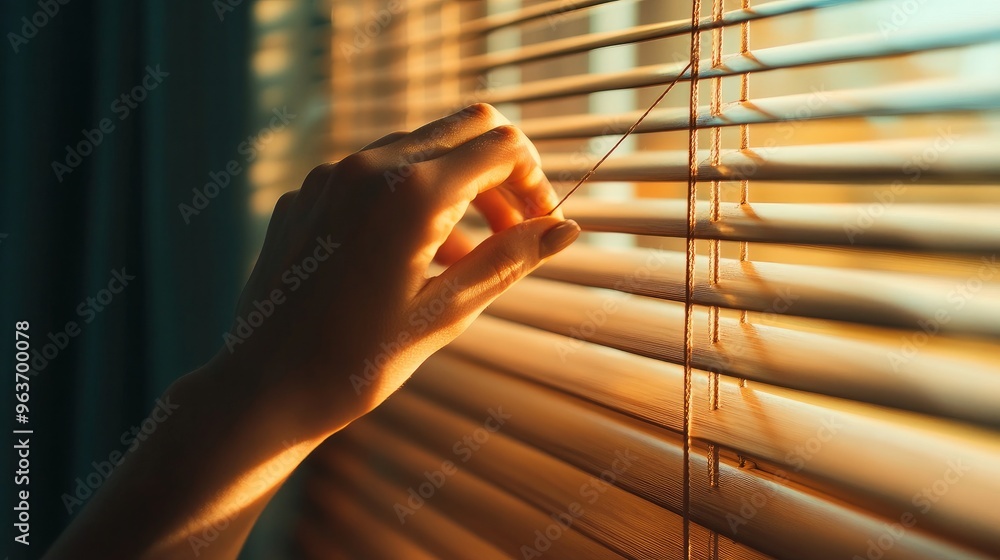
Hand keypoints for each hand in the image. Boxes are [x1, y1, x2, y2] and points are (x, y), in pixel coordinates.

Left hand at [211, 103, 579, 437]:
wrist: (264, 389)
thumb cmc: (356, 363)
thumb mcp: (446, 313)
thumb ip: (508, 260)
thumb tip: (565, 229)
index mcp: (411, 194)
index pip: (502, 146)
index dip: (535, 180)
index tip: (539, 225)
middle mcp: (369, 167)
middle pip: (464, 128)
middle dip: (500, 173)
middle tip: (512, 230)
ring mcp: (330, 176)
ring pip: (419, 149)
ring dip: (457, 188)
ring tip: (465, 258)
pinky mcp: (306, 194)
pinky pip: (372, 175)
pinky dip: (408, 199)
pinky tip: (409, 258)